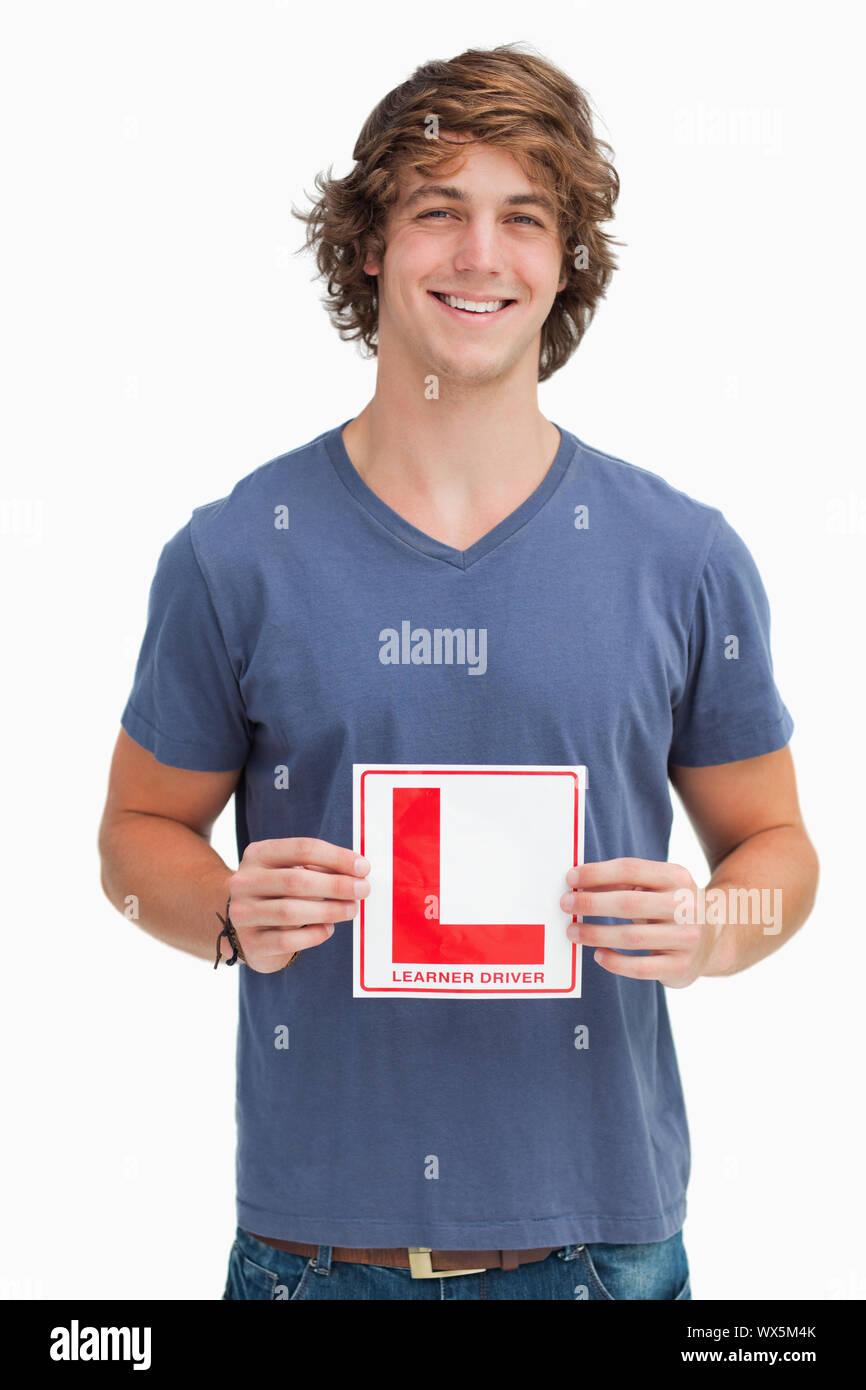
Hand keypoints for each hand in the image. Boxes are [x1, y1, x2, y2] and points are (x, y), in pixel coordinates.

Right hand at [227, 837, 370, 973]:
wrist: (244, 925)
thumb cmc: (278, 892)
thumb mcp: (292, 870)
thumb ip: (321, 868)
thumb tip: (358, 871)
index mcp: (258, 854)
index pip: (302, 849)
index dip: (336, 857)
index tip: (363, 867)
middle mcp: (244, 882)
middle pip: (295, 880)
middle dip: (335, 885)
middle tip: (362, 890)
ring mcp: (243, 913)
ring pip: (290, 911)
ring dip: (329, 910)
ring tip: (350, 909)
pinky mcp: (250, 943)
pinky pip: (287, 940)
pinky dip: (313, 934)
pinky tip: (328, 929)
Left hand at [560, 857, 718, 987]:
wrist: (714, 940)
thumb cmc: (670, 908)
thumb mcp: (655, 888)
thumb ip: (622, 883)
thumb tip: (578, 883)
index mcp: (677, 877)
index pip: (631, 869)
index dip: (597, 872)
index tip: (571, 877)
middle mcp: (686, 906)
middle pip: (630, 903)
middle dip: (591, 904)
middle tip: (566, 905)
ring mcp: (686, 938)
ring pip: (632, 937)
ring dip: (595, 934)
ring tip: (573, 932)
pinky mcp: (681, 967)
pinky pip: (640, 967)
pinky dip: (615, 962)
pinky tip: (598, 955)